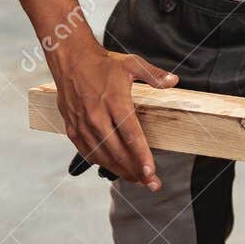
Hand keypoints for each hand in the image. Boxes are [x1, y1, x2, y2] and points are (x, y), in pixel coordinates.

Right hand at [53, 45, 178, 189]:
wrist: (70, 60)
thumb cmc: (103, 63)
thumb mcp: (132, 64)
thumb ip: (154, 75)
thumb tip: (174, 81)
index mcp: (115, 101)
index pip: (131, 135)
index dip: (141, 155)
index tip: (151, 171)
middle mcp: (97, 116)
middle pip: (118, 151)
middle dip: (135, 170)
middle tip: (151, 183)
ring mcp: (82, 124)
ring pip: (102, 155)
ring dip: (120, 170)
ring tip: (137, 180)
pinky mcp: (72, 128)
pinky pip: (87, 151)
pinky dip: (101, 162)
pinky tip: (113, 168)